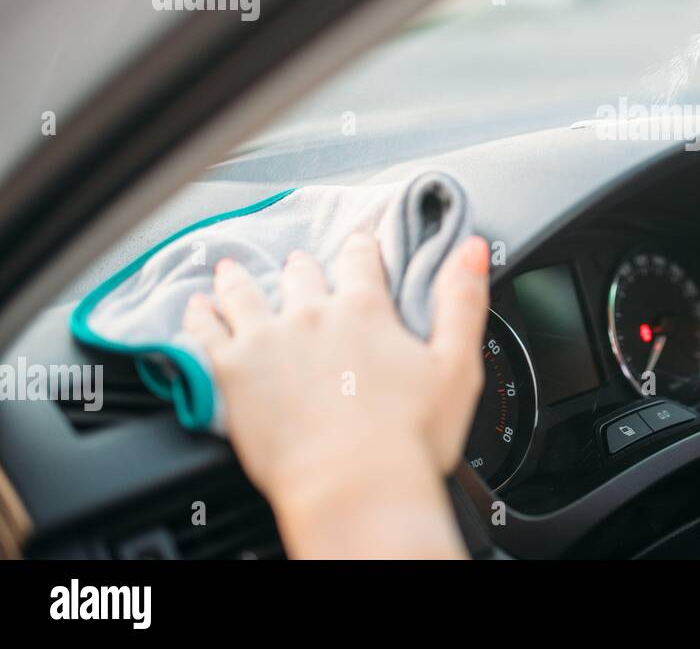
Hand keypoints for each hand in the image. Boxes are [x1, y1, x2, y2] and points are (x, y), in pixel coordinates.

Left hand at [183, 232, 489, 557]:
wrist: (353, 487)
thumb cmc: (410, 438)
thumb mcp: (457, 366)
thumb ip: (463, 301)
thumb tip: (472, 249)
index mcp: (365, 311)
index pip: (361, 262)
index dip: (361, 249)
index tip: (359, 243)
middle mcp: (312, 316)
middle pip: (302, 276)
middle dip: (303, 268)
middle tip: (300, 264)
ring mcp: (266, 340)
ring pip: (246, 294)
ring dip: (240, 280)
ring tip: (231, 271)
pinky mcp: (231, 372)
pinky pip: (206, 330)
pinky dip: (200, 315)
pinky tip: (196, 309)